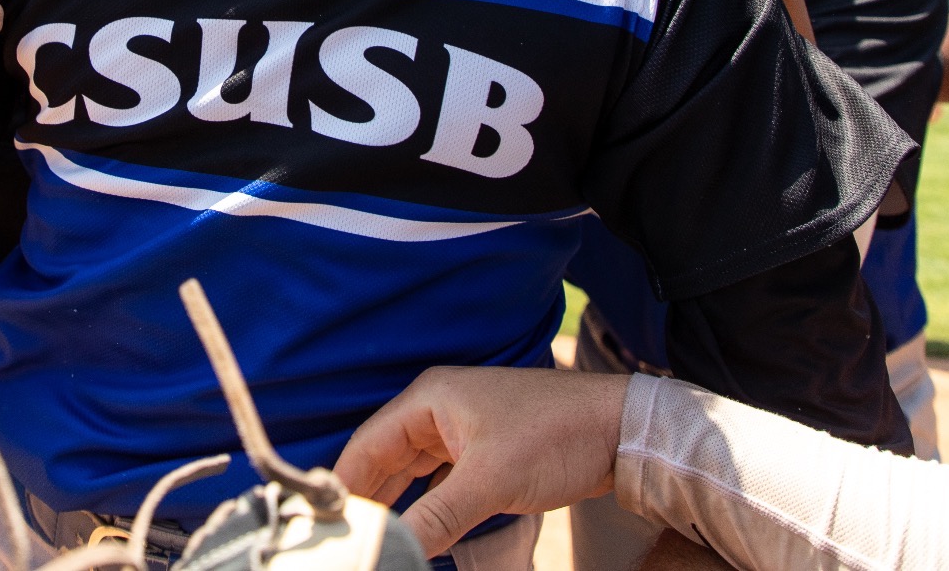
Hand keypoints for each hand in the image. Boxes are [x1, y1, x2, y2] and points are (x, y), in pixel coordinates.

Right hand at [333, 367, 630, 557]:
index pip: (367, 446)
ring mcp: (459, 431)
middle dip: (369, 499)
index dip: (346, 485)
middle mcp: (436, 410)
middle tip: (353, 538)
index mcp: (428, 399)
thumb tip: (394, 549)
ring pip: (411, 473)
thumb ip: (436, 518)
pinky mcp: (481, 453)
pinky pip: (438, 482)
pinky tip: (417, 531)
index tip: (330, 524)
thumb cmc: (555, 436)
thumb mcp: (490, 482)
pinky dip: (425, 506)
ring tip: (378, 539)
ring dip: (397, 505)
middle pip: (384, 460)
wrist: (618, 430)